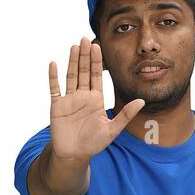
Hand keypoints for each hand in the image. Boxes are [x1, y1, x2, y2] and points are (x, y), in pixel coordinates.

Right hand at [48, 37, 144, 162]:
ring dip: (71, 61)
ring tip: (74, 46)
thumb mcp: (112, 130)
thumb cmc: (93, 144)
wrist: (74, 155)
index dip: (96, 61)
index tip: (97, 46)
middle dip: (84, 56)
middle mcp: (82, 96)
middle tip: (86, 39)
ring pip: (70, 76)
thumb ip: (125, 115)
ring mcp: (69, 100)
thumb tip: (141, 102)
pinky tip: (53, 64)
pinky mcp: (57, 106)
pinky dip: (53, 77)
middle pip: (83, 72)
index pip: (96, 76)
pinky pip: (55, 89)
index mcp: (96, 99)